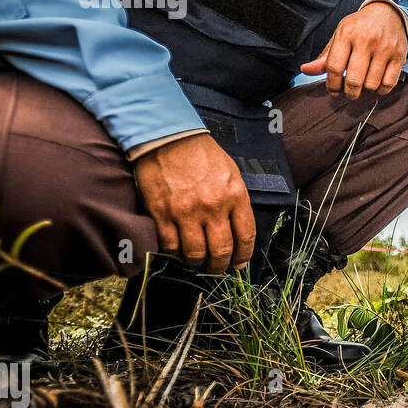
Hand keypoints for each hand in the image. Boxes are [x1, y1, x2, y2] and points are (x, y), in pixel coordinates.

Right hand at [133, 134, 255, 272]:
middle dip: (220, 266)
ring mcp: (186, 213)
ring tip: (197, 263)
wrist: (168, 138)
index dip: (243, 256)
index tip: (238, 264)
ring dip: (197, 263)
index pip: (245, 236)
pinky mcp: (162, 214)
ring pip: (195, 253)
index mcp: (235, 196)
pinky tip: (178, 252)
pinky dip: (175, 254)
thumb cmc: (202, 154)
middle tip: (217, 269)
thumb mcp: (231, 174)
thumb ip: (236, 201)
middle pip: (221, 250)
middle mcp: (213, 208)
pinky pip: (170, 245)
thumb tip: (238, 229)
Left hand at [299, 1, 407, 97]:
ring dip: (365, 90)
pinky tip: (376, 84)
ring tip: (363, 84)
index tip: (334, 90)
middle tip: (349, 93)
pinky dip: (381, 90)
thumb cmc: (359, 28)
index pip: (334, 67)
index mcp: (346, 33)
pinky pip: (389, 84)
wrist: (388, 14)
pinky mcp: (399, 55)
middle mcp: (366, 39)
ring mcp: (385, 48)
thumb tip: (306, 70)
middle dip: (349, 93)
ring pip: (371, 84)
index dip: (332, 85)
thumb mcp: (340, 36)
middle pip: (354, 80)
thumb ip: (324, 56)